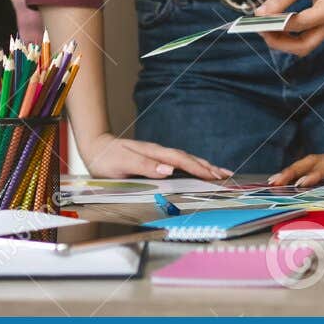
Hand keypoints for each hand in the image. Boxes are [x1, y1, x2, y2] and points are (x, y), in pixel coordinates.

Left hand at [78, 132, 230, 180]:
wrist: (96, 148)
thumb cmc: (107, 159)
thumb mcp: (124, 164)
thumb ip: (146, 166)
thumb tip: (169, 169)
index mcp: (154, 153)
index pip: (182, 161)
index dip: (199, 169)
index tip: (215, 176)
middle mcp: (159, 153)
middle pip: (189, 158)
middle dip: (208, 167)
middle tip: (227, 175)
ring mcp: (158, 155)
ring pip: (185, 160)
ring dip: (203, 166)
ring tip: (219, 172)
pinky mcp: (155, 159)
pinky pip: (178, 163)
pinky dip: (192, 166)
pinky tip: (196, 170)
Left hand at [254, 0, 323, 56]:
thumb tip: (261, 14)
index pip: (298, 25)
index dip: (275, 25)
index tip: (257, 19)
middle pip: (303, 46)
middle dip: (279, 42)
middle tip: (259, 28)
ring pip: (304, 45)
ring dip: (283, 41)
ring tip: (265, 26)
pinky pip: (305, 37)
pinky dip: (289, 35)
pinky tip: (276, 24)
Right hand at [269, 139, 323, 187]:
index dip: (313, 174)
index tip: (301, 184)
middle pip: (312, 161)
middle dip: (292, 170)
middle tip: (273, 182)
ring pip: (313, 164)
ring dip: (293, 171)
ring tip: (275, 181)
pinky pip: (319, 169)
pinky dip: (303, 173)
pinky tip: (295, 181)